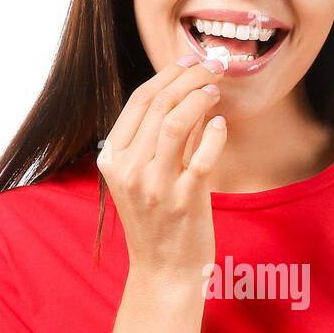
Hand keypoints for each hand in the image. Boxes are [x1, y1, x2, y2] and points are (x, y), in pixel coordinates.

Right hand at [96, 57, 227, 283]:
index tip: (190, 60)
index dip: (168, 74)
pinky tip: (221, 124)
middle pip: (160, 104)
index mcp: (112, 159)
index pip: (139, 101)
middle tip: (214, 65)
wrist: (163, 272)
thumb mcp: (143, 176)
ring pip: (177, 123)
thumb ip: (160, 138)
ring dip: (200, 98)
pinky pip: (203, 156)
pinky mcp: (184, 200)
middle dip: (190, 77)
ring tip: (216, 91)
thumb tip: (190, 93)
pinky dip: (215, 134)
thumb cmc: (157, 222)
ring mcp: (155, 185)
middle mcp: (129, 169)